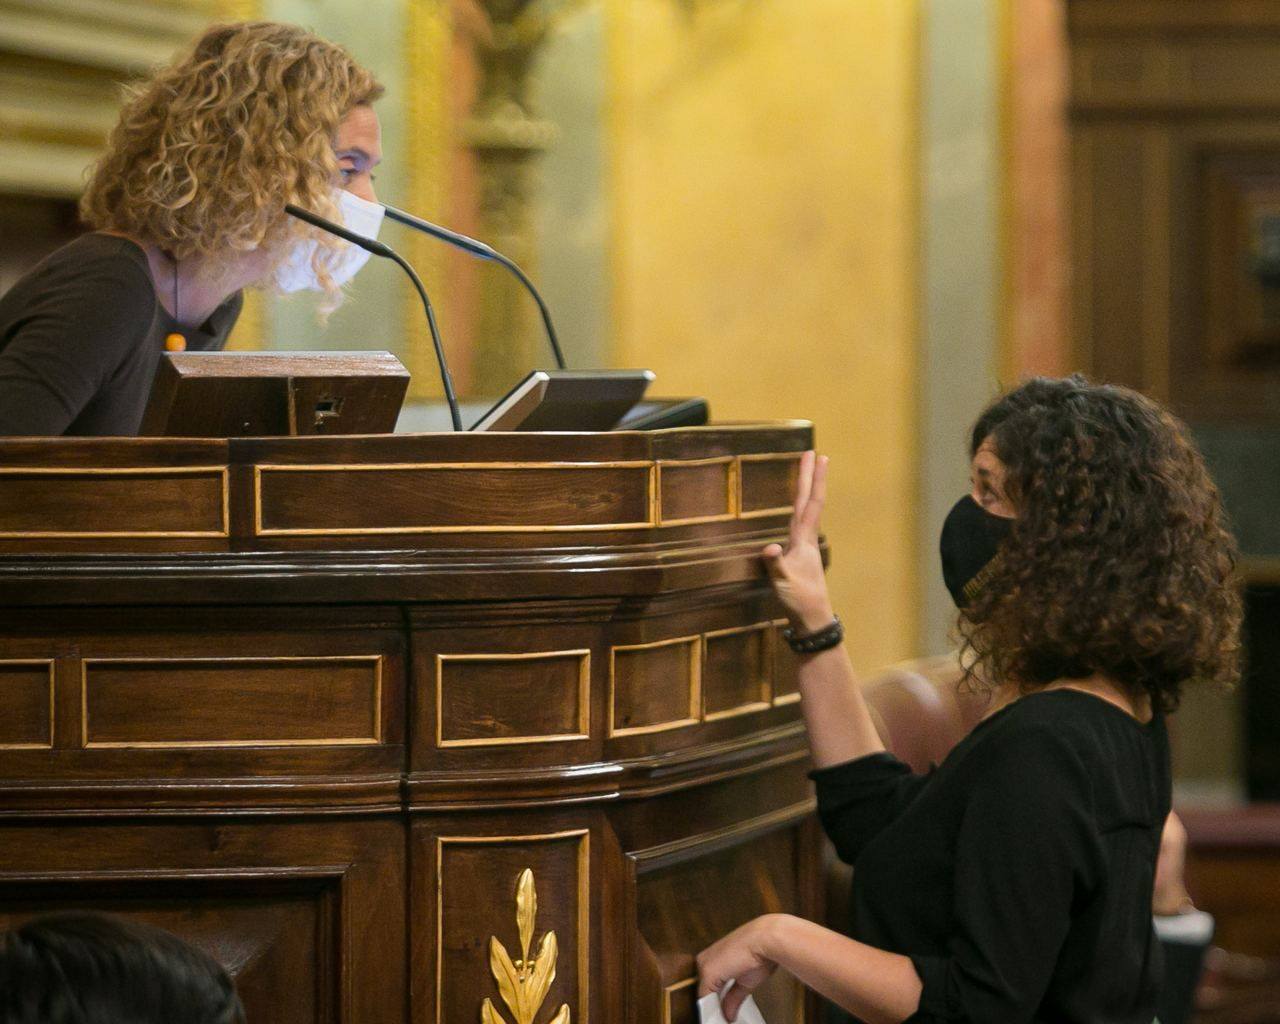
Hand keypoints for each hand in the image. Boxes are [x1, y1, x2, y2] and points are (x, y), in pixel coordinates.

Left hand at [696, 915, 783, 1020]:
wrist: (767, 939)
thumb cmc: (761, 952)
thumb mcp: (745, 982)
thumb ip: (733, 998)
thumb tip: (729, 1015)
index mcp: (714, 959)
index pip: (708, 986)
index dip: (715, 1001)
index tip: (721, 1012)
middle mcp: (705, 960)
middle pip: (704, 991)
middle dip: (713, 1006)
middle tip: (721, 1018)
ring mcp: (704, 965)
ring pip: (703, 995)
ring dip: (712, 1009)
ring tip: (720, 1020)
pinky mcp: (707, 971)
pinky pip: (704, 998)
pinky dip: (711, 1011)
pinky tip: (719, 1018)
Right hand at [764, 451, 833, 632]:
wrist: (814, 619)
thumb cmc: (799, 600)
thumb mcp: (784, 583)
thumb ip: (776, 565)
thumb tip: (769, 547)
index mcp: (803, 540)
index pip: (810, 504)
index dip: (813, 480)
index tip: (817, 456)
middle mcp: (806, 538)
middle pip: (809, 501)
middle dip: (810, 477)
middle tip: (812, 453)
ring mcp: (804, 546)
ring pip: (806, 511)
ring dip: (807, 491)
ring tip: (807, 474)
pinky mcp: (799, 555)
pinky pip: (799, 524)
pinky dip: (799, 510)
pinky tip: (797, 510)